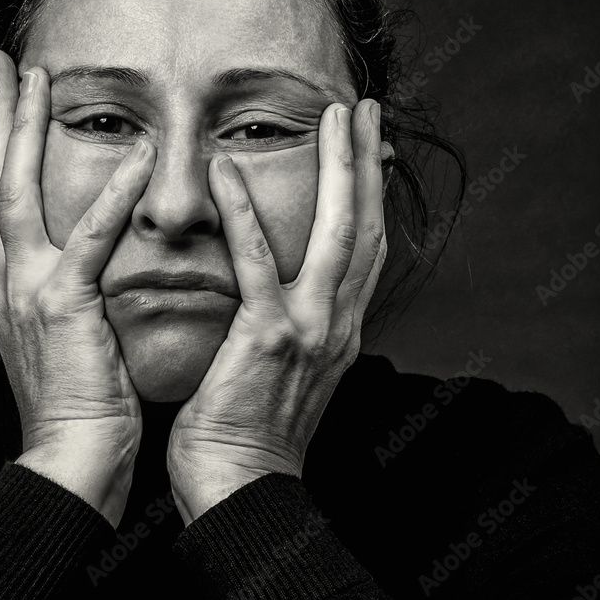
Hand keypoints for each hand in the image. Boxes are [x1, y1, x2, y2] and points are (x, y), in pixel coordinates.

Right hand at [0, 49, 156, 526]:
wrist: (73, 462)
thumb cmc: (81, 404)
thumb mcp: (69, 337)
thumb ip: (71, 291)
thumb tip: (85, 265)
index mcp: (14, 285)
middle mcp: (9, 279)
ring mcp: (28, 291)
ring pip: (16, 193)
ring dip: (24, 129)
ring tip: (32, 75)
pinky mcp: (62, 310)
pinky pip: (86, 242)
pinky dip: (109, 197)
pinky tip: (131, 154)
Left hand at [166, 100, 386, 524]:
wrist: (241, 491)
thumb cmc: (250, 434)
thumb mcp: (284, 373)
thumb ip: (290, 327)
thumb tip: (281, 298)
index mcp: (337, 328)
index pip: (364, 248)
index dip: (370, 194)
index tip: (366, 148)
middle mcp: (337, 322)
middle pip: (367, 225)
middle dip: (368, 163)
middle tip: (364, 108)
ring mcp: (310, 329)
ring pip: (339, 231)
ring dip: (338, 167)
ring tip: (334, 115)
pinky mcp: (269, 339)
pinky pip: (256, 266)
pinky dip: (246, 214)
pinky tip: (229, 169)